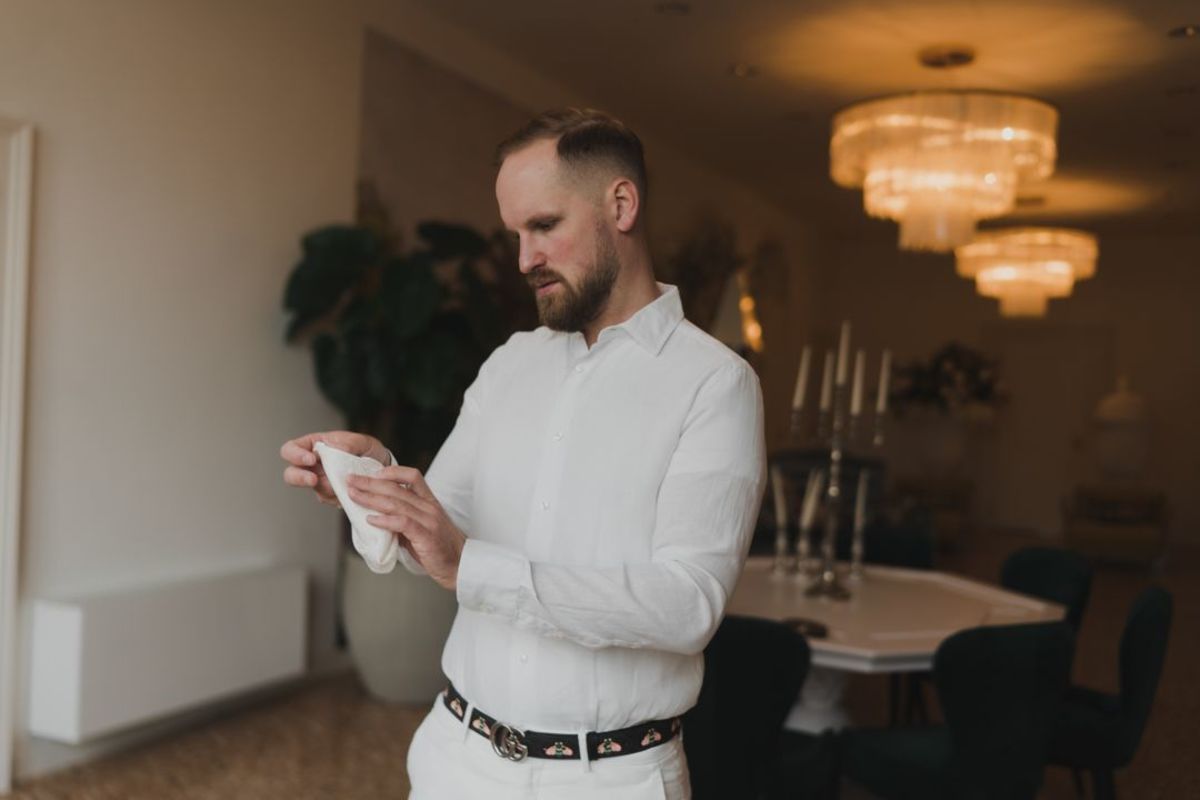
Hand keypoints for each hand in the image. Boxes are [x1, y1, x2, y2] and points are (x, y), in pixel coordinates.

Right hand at [280, 430, 389, 507]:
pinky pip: (329, 499)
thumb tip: (336, 449)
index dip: (295, 455)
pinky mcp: (331, 495)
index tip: (311, 459)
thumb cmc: (367, 450)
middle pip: (291, 474)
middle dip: (300, 478)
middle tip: (314, 480)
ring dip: (328, 488)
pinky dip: (339, 496)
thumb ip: (348, 443)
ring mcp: (320, 481)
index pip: (291, 449)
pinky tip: (352, 489)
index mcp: (314, 446)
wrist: (382, 468)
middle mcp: (313, 465)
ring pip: (314, 489)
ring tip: (347, 482)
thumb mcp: (361, 441)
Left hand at [346, 466, 465, 590]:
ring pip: (396, 503)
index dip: (391, 471)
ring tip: (354, 496)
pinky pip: (402, 522)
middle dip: (370, 483)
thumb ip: (401, 520)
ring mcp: (428, 520)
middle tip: (351, 480)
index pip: (412, 476)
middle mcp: (429, 507)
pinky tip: (371, 519)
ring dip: (371, 498)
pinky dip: (384, 520)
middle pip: (396, 488)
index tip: (371, 473)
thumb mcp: (420, 529)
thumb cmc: (440, 549)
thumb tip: (376, 517)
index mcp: (429, 502)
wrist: (461, 565)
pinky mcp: (426, 535)